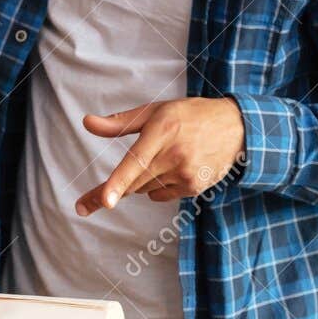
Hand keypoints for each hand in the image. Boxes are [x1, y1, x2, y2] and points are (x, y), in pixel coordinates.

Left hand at [74, 98, 244, 215]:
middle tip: (81, 207)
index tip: (105, 201)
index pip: (135, 161)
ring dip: (140, 180)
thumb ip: (120, 122)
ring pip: (144, 189)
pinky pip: (160, 195)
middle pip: (132, 183)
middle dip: (106, 194)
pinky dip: (157, 186)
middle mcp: (174, 154)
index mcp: (162, 130)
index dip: (118, 183)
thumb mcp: (155, 111)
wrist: (236, 128)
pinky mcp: (194, 188)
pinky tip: (173, 168)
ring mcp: (186, 174)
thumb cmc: (189, 116)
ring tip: (160, 158)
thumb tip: (87, 123)